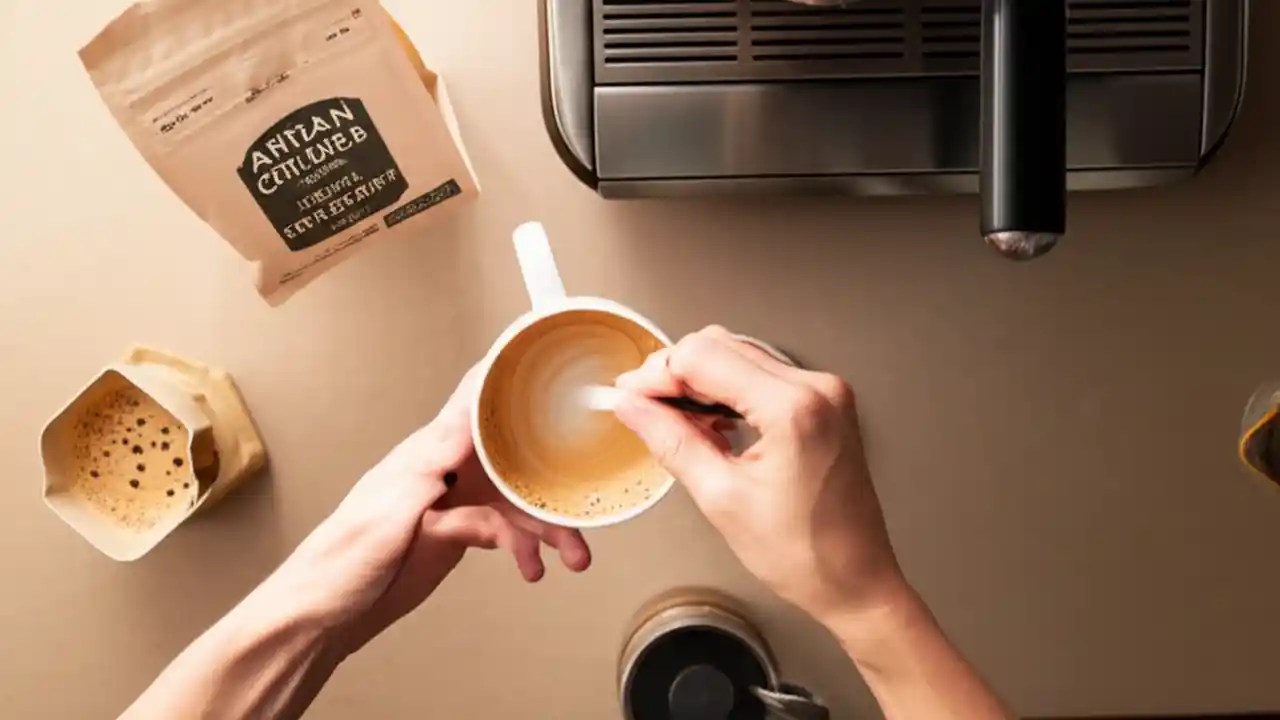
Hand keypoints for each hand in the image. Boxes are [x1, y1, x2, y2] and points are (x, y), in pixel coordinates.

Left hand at [264, 365, 591, 656]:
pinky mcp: (457, 535)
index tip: (545, 354)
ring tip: (575, 556)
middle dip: (551, 470)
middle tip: (585, 489)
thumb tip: (464, 424)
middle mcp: (444, 471)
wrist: (324, 618)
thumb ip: (427, 469)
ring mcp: (453, 503)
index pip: (472, 400)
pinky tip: (534, 568)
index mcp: (425, 453)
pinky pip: (505, 533)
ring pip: (516, 502)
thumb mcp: (384, 514)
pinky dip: (525, 550)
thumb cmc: (339, 562)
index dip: (507, 374)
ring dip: (548, 527)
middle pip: (511, 455)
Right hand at [614, 327, 905, 627]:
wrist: (857, 580)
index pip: (703, 357)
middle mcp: (816, 386)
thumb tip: (631, 406)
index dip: (657, 374)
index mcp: (793, 407)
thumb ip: (671, 441)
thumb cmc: (802, 554)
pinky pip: (763, 374)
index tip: (628, 397)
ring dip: (700, 379)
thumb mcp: (720, 498)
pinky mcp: (826, 402)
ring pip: (741, 354)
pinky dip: (728, 388)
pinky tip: (708, 420)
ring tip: (673, 419)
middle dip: (675, 373)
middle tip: (642, 407)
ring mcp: (825, 391)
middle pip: (721, 346)